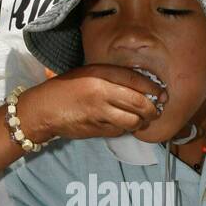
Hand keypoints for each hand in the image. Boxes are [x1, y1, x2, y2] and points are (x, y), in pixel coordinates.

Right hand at [19, 65, 167, 142]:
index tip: (162, 92)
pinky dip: (125, 129)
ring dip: (140, 122)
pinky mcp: (96, 130)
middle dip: (152, 109)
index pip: (134, 80)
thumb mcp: (88, 73)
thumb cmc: (66, 88)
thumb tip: (140, 85)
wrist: (43, 109)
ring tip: (141, 119)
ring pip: (132, 121)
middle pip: (138, 103)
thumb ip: (111, 76)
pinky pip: (119, 131)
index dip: (152, 88)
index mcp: (99, 75)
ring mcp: (98, 113)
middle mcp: (101, 93)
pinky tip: (123, 124)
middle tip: (156, 110)